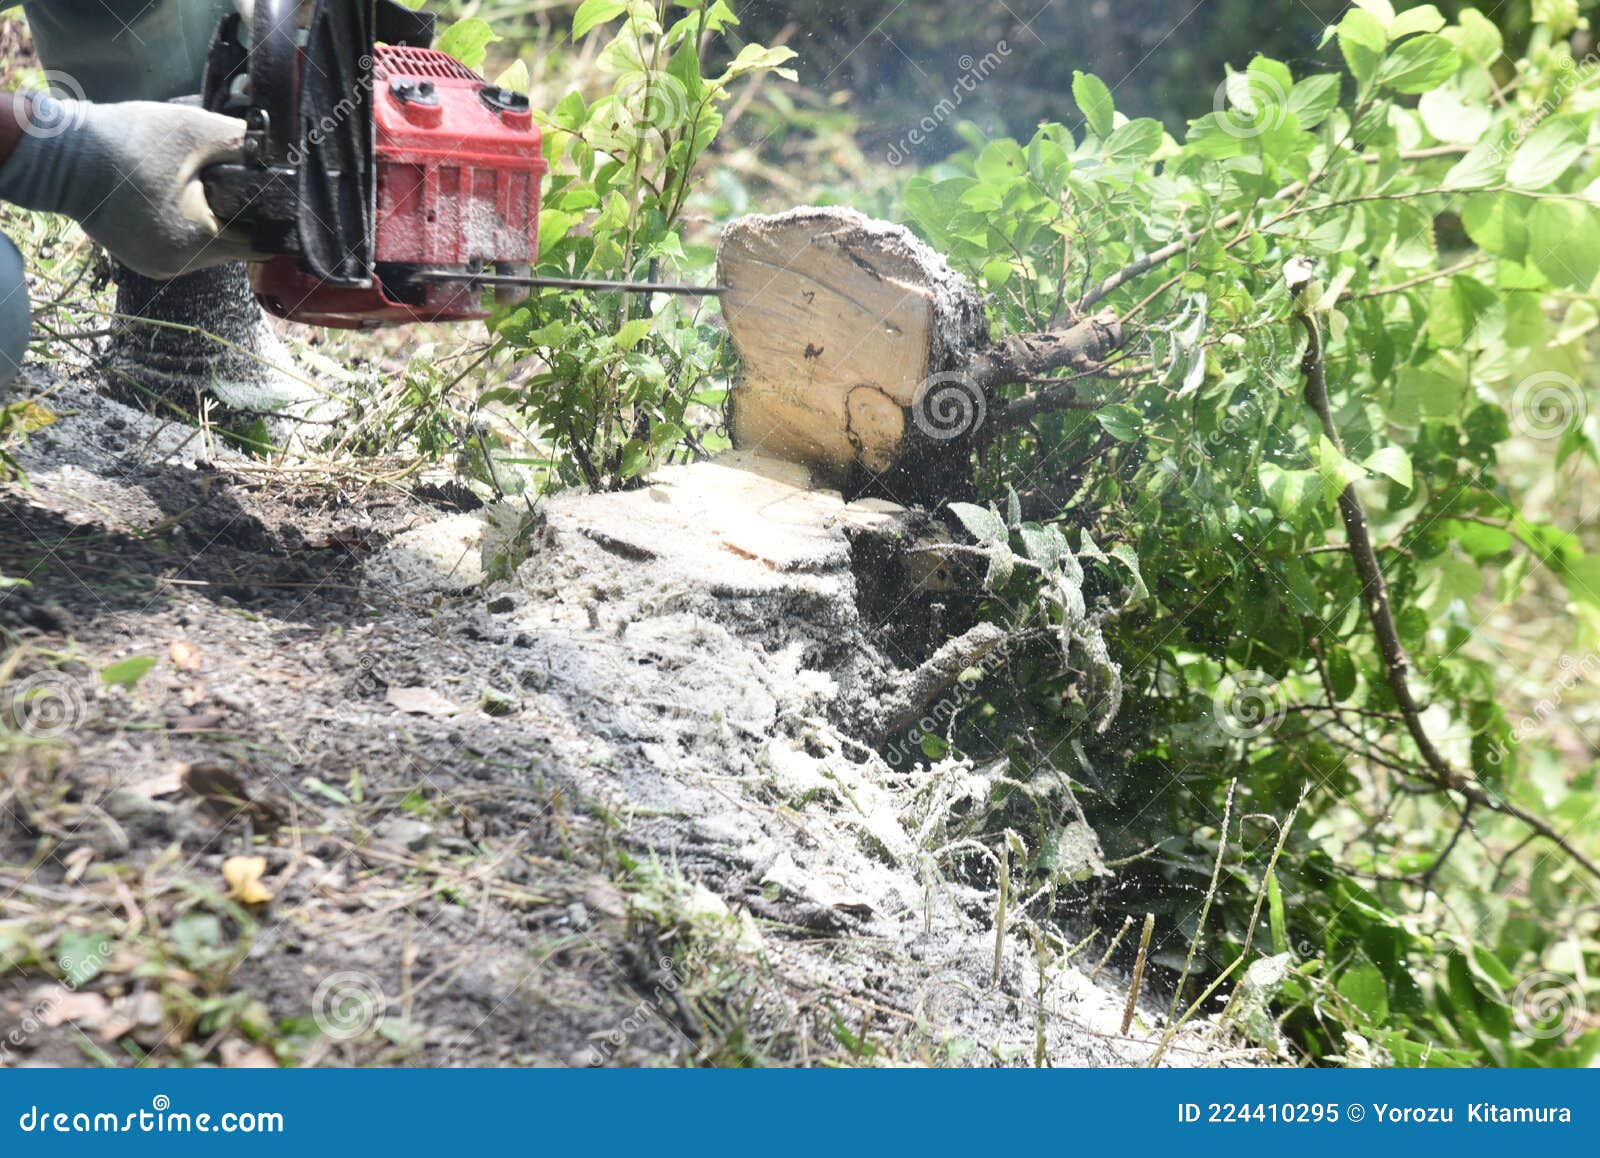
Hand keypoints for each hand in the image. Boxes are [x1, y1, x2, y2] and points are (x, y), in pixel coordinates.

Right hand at [0, 95, 256, 279]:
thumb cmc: (127, 141)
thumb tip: (279, 151)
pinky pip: (183, 250)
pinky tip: (184, 204)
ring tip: (209, 192)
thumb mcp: (194, 130)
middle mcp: (181, 264)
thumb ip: (244, 144)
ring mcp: (160, 267)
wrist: (60, 156)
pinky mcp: (143, 261)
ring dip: (215, 225)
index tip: (274, 197)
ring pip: (210, 251)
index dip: (270, 218)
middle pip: (234, 247)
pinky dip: (189, 230)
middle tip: (240, 187)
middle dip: (241, 219)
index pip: (258, 242)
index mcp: (199, 240)